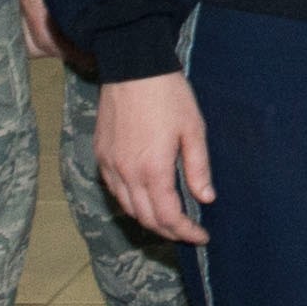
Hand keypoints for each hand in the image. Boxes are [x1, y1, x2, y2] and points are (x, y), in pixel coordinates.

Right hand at [97, 74, 215, 245]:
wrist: (132, 68)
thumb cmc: (168, 96)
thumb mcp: (193, 130)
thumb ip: (198, 168)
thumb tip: (206, 198)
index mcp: (153, 169)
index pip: (168, 216)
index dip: (186, 232)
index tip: (201, 237)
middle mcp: (127, 173)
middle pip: (146, 218)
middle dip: (169, 231)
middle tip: (188, 232)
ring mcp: (110, 164)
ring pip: (127, 207)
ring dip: (148, 219)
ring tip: (169, 220)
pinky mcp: (100, 154)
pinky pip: (114, 190)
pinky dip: (130, 202)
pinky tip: (145, 198)